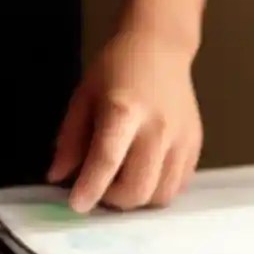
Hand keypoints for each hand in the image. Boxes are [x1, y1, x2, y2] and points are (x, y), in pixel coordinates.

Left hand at [47, 28, 202, 211]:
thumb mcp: (84, 97)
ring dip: (137, 198)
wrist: (160, 48)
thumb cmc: (115, 70)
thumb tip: (57, 177)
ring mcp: (181, 139)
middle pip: (137, 189)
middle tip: (101, 187)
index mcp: (124, 111)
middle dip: (113, 200)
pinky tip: (144, 173)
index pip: (106, 160)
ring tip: (123, 180)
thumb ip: (70, 140)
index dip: (89, 188)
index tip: (76, 204)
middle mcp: (157, 128)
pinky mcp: (196, 145)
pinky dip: (157, 189)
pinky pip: (177, 186)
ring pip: (160, 196)